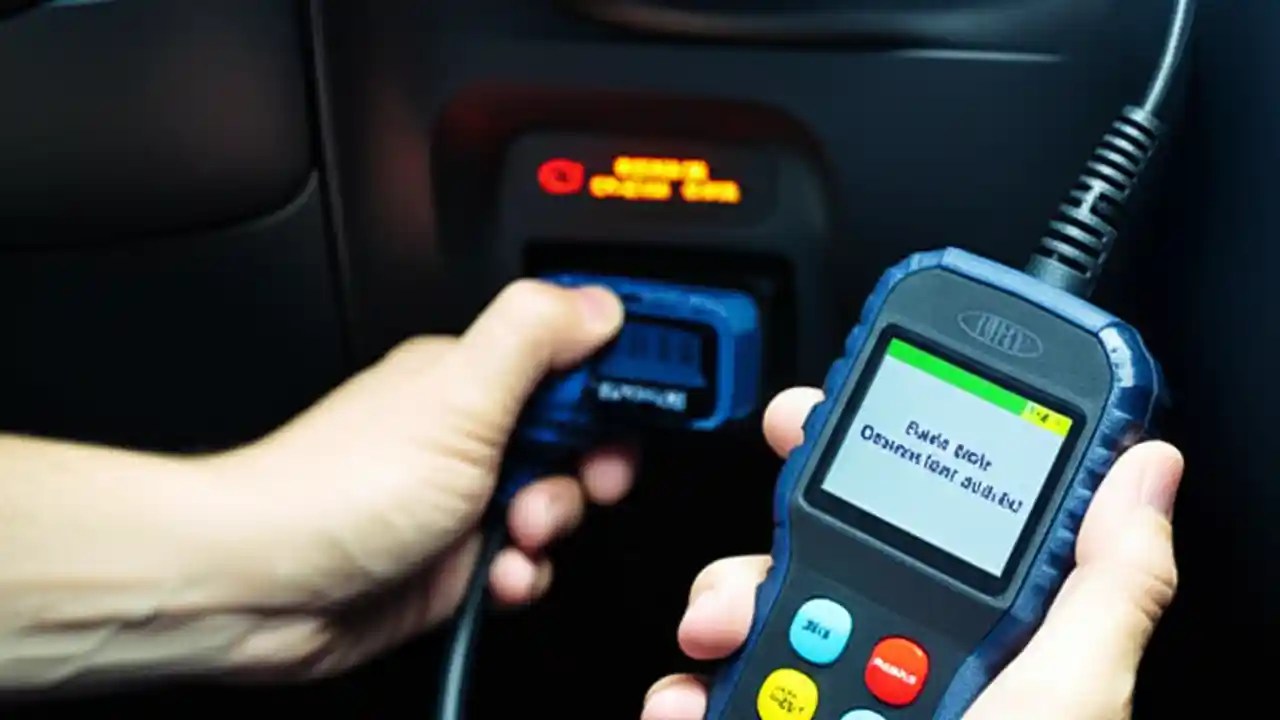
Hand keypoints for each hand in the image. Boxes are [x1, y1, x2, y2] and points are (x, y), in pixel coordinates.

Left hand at [206, 279, 633, 677]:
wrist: (259, 589)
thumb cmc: (331, 491)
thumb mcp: (456, 398)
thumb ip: (531, 337)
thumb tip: (597, 300)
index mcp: (471, 375)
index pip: (572, 352)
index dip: (619, 376)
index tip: (654, 400)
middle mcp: (470, 430)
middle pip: (579, 433)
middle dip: (594, 463)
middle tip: (587, 475)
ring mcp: (463, 496)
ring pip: (560, 504)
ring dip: (555, 524)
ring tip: (518, 530)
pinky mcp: (456, 557)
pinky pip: (527, 561)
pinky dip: (524, 572)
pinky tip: (496, 573)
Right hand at [643, 388, 1181, 719]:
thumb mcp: (1067, 696)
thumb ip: (1105, 587)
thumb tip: (1148, 473)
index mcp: (977, 638)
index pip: (920, 519)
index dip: (862, 455)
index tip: (810, 420)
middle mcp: (896, 661)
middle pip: (811, 561)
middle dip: (759, 553)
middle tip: (743, 581)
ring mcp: (828, 703)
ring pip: (749, 620)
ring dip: (716, 620)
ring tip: (716, 651)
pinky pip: (708, 694)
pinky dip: (684, 695)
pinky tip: (690, 705)